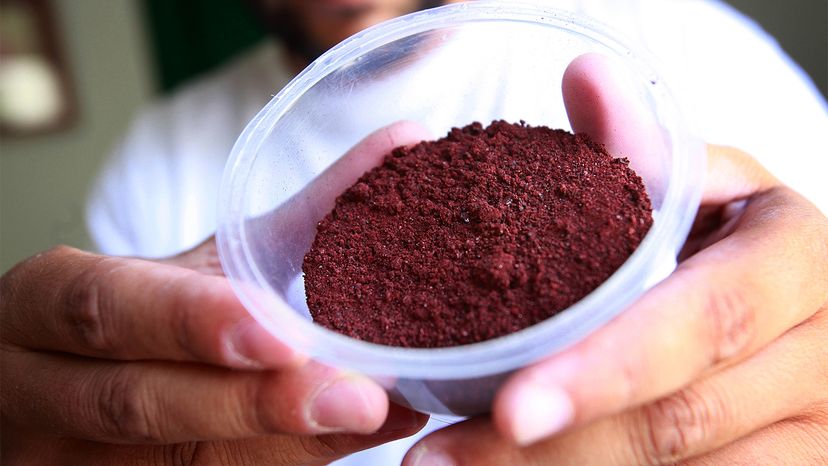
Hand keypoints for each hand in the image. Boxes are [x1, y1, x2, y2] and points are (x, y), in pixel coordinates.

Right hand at [1, 123, 429, 464]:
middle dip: (250, 405)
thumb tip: (406, 142)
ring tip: (377, 417)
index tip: (282, 331)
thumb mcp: (200, 261)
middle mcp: (38, 392)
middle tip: (361, 398)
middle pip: (137, 403)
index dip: (186, 322)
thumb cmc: (148, 310)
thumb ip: (301, 213)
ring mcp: (68, 459)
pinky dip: (284, 465)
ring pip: (176, 465)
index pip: (103, 310)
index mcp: (42, 309)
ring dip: (280, 448)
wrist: (77, 379)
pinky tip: (348, 442)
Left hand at [402, 56, 827, 464]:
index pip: (704, 321)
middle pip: (679, 423)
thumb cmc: (733, 237)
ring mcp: (815, 432)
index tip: (512, 409)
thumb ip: (645, 151)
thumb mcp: (705, 185)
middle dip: (554, 452)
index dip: (606, 368)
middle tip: (438, 459)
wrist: (802, 310)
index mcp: (799, 260)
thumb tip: (586, 76)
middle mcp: (824, 357)